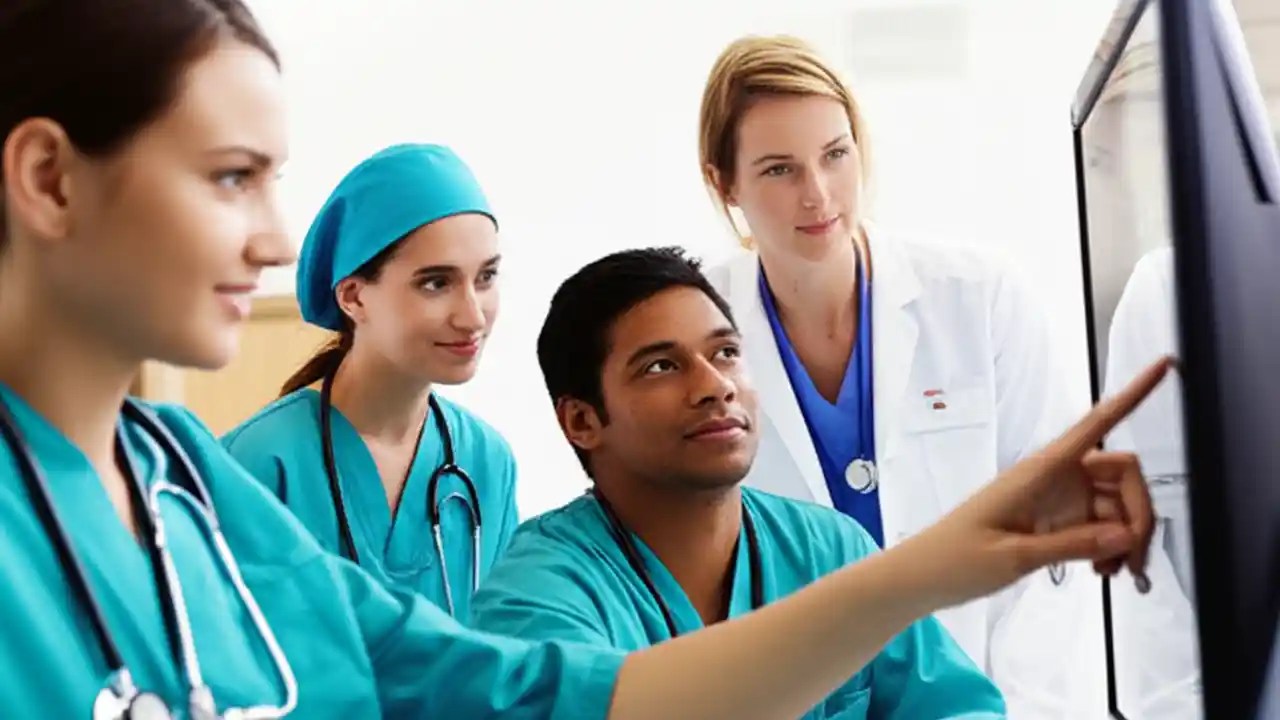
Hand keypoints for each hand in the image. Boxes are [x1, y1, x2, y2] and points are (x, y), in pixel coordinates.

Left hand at [912, 356, 1173, 607]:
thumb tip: (1127, 535)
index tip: (1164, 365)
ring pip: (1116, 505)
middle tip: (1133, 563)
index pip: (1099, 422)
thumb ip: (1072, 545)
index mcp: (1041, 469)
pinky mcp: (1056, 520)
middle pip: (1123, 475)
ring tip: (1112, 574)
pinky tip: (1101, 570)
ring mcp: (1058, 498)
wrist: (926, 576)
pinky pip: (1101, 525)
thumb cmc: (958, 558)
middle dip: (1139, 515)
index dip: (1133, 394)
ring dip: (1126, 538)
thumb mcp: (1014, 555)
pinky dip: (1110, 546)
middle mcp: (1055, 476)